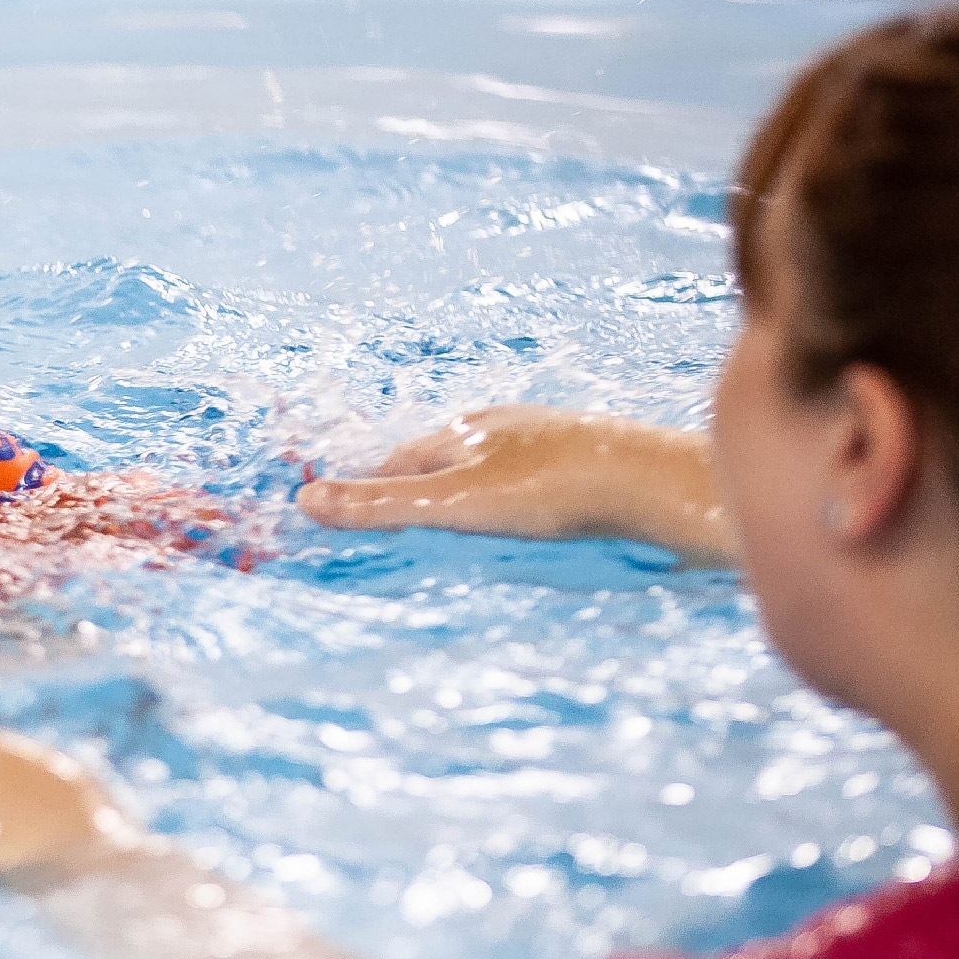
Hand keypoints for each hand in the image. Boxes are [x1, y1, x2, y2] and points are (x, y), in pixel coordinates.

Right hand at [296, 407, 732, 564]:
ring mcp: (550, 438)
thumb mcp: (455, 504)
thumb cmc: (551, 491)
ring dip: (474, 496)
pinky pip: (537, 480)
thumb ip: (382, 506)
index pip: (399, 462)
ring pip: (493, 468)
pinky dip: (520, 502)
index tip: (361, 523)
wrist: (653, 483)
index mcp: (464, 430)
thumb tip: (305, 500)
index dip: (375, 491)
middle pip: (445, 461)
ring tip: (466, 532)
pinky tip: (533, 525)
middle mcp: (503, 426)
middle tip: (409, 533)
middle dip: (423, 492)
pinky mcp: (591, 459)